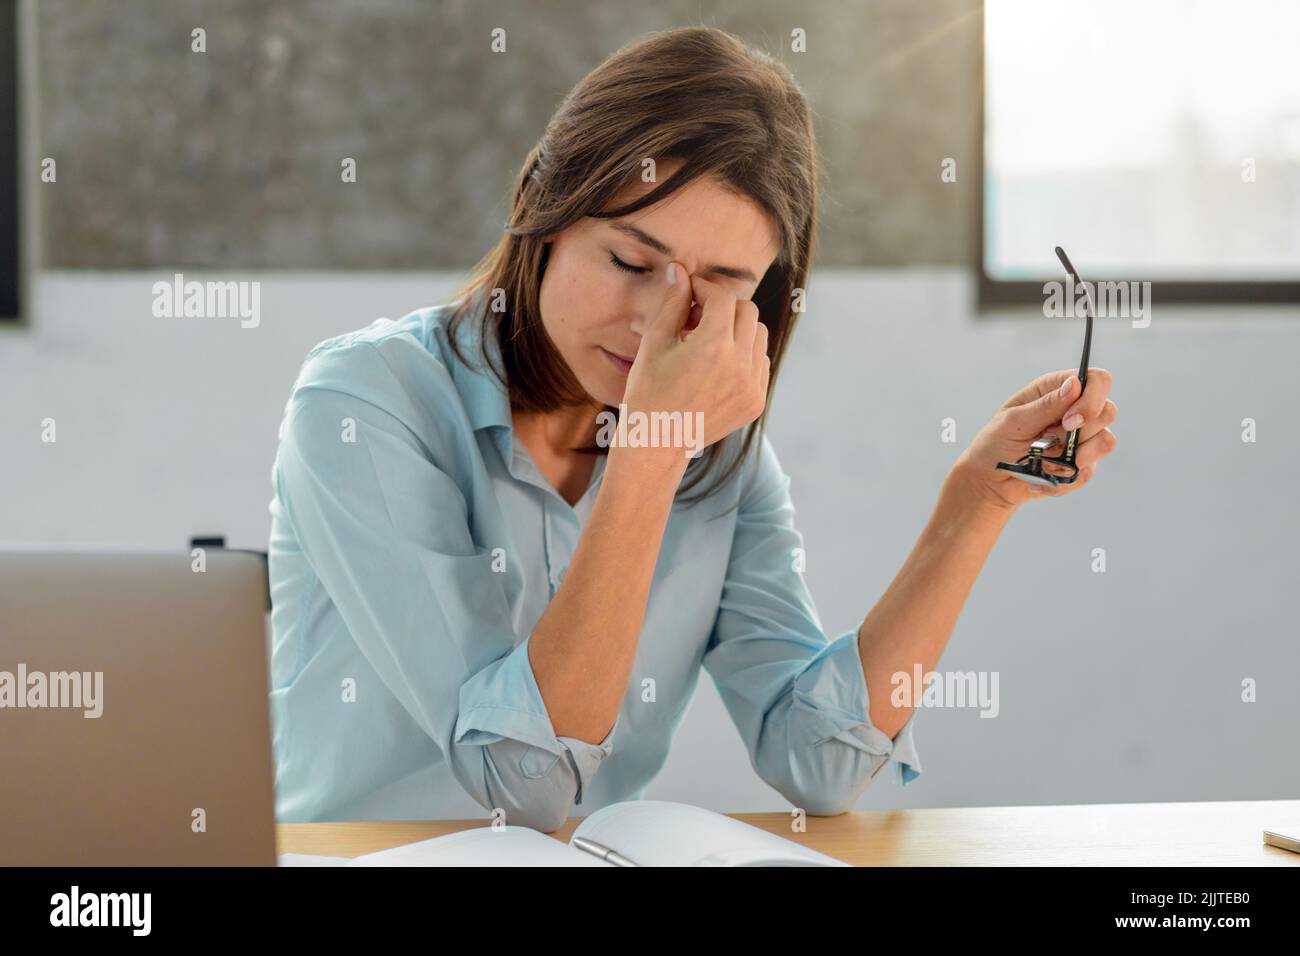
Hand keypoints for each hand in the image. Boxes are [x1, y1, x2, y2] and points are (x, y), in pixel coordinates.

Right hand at [622, 261, 769, 452]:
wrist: (657, 445)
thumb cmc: (647, 392)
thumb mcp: (655, 344)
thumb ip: (673, 304)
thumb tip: (680, 270)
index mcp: (713, 347)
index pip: (722, 298)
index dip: (704, 289)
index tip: (689, 293)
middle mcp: (740, 366)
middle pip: (746, 312)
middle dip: (722, 308)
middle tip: (695, 320)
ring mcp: (752, 386)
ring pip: (758, 336)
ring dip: (736, 331)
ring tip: (706, 344)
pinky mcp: (756, 402)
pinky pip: (760, 363)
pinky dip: (743, 357)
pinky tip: (715, 368)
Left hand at [955, 367, 1117, 511]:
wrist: (990, 481)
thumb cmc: (995, 444)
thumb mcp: (1013, 421)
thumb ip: (1046, 405)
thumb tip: (1075, 384)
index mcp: (1056, 390)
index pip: (1097, 380)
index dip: (1091, 399)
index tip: (1070, 421)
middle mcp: (1074, 410)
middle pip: (1108, 411)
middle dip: (1080, 432)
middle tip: (1049, 441)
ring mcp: (1082, 438)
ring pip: (1105, 442)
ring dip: (1072, 456)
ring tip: (1043, 460)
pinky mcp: (1082, 463)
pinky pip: (1088, 471)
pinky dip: (1062, 478)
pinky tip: (1041, 476)